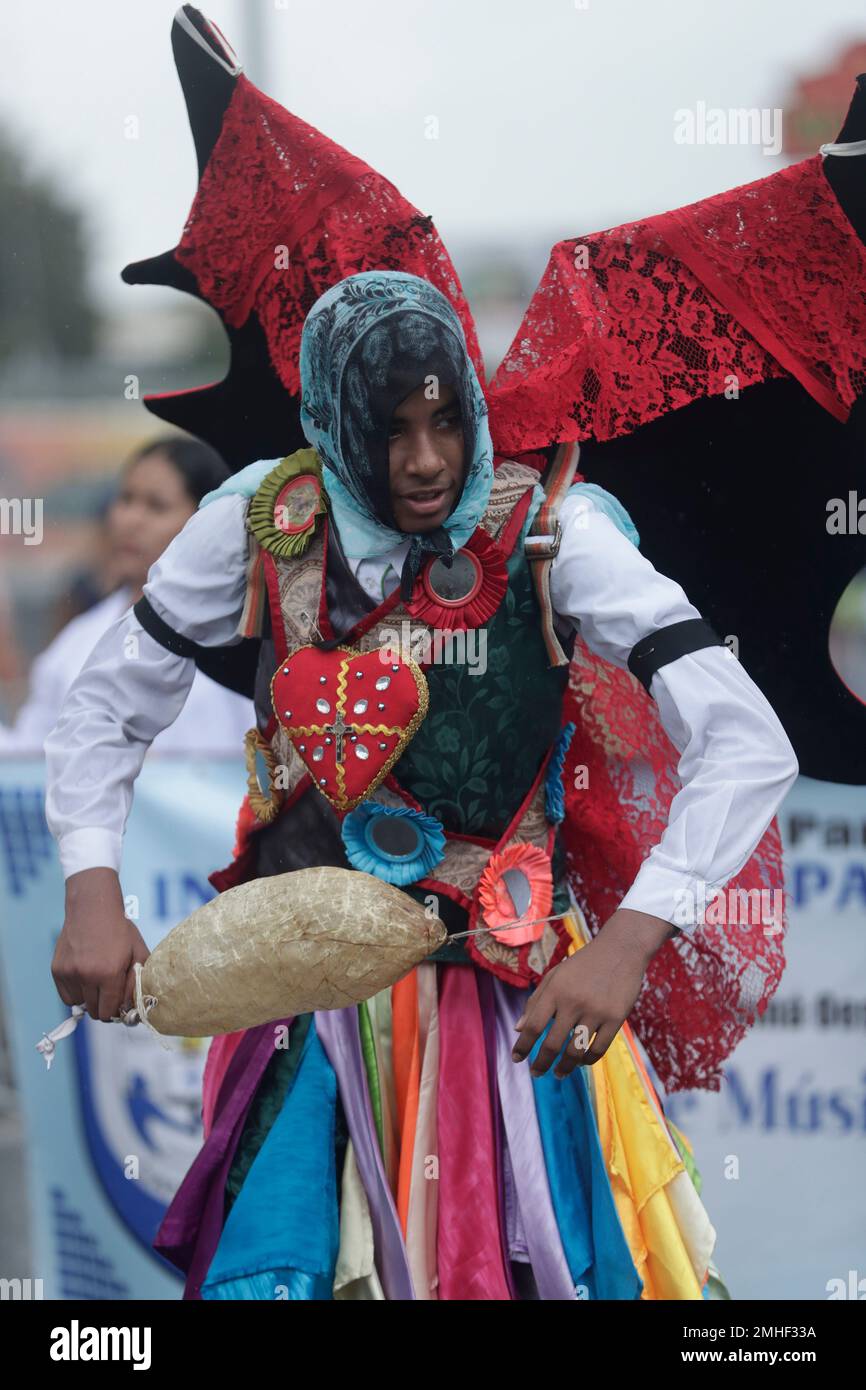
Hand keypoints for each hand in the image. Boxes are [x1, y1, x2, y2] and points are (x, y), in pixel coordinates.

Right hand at [52, 867, 150, 1022]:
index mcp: (110, 973)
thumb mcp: (138, 953)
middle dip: (104, 1006)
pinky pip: (66, 995)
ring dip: (89, 999)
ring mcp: (69, 973)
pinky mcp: (57, 970)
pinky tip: (84, 976)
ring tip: (96, 981)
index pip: (109, 1012)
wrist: (92, 908)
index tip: (119, 1006)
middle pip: (94, 1012)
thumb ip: (137, 982)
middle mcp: (87, 975)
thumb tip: (132, 1007)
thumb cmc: (119, 930)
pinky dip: (75, 992)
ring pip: (79, 1005)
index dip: (117, 1012)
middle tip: (109, 994)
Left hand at [510, 908, 674, 1078]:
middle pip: (552, 1044)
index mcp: (555, 990)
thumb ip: (536, 1001)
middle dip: (541, 1063)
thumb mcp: (556, 975)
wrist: (621, 950)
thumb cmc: (584, 963)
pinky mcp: (616, 1018)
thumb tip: (518, 1028)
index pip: (533, 1025)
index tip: (516, 1059)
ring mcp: (596, 1012)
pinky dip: (588, 1060)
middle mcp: (573, 1002)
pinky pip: (599, 1049)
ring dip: (564, 1067)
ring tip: (559, 1073)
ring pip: (576, 1051)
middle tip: (536, 1073)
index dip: (523, 1045)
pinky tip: (581, 1062)